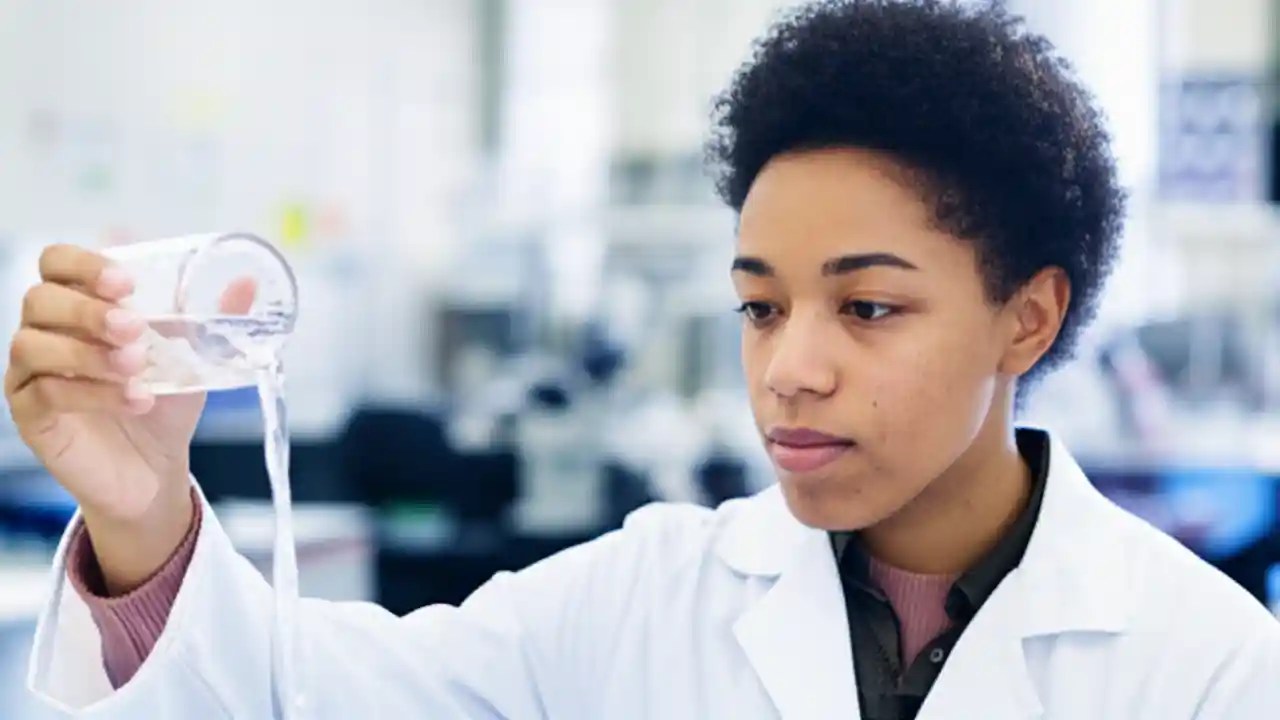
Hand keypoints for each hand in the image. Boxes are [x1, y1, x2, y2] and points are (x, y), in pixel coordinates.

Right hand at [4, 244, 253, 591]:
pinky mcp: (31, 415)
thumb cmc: (162, 401)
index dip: (84, 264)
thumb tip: (247, 283)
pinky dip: (93, 393)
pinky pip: (45, 393)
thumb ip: (213, 317)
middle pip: (40, 299)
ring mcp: (30, 374)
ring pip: (33, 345)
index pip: (57, 262)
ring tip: (137, 367)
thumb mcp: (192, 355)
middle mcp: (46, 333)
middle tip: (134, 329)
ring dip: (89, 353)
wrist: (156, 467)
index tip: (127, 282)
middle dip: (88, 310)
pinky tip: (135, 400)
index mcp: (79, 305)